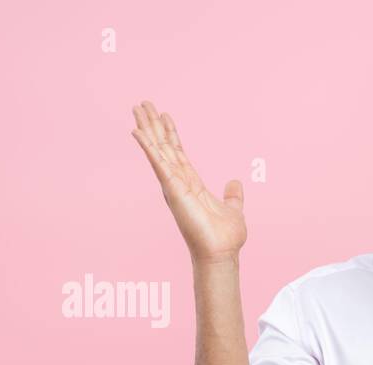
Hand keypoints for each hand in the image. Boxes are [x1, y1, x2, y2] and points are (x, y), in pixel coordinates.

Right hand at [130, 101, 246, 263]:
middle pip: (163, 146)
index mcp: (191, 183)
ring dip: (147, 128)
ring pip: (158, 150)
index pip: (178, 153)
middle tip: (143, 103)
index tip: (164, 115)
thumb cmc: (224, 237)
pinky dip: (148, 147)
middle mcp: (178, 182)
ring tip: (138, 107)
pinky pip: (158, 163)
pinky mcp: (172, 189)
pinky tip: (137, 131)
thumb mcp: (234, 209)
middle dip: (154, 125)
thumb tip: (235, 183)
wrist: (221, 252)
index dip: (171, 133)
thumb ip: (233, 196)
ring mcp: (173, 184)